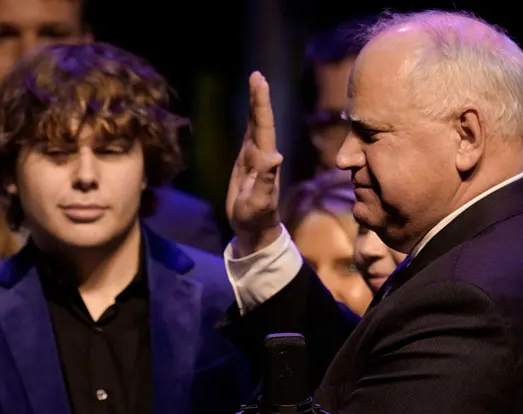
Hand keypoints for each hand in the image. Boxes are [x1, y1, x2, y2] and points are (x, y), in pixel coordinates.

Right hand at [227, 71, 283, 257]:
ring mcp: (255, 158)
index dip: (261, 104)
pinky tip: (251, 112)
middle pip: (260, 121)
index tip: (259, 82)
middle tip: (257, 75)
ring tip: (255, 83)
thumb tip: (275, 156)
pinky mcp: (247, 164)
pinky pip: (249, 137)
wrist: (255, 229)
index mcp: (265, 159)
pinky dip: (250, 121)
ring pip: (256, 126)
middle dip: (259, 98)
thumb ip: (267, 180)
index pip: (263, 126)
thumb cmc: (256, 218)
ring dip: (256, 105)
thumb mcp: (260, 201)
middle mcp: (262, 154)